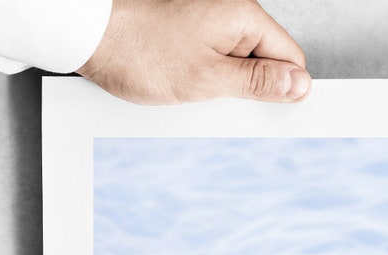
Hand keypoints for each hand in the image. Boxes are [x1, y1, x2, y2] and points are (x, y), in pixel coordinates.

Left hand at [77, 0, 311, 104]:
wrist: (88, 37)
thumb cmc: (139, 51)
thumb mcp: (209, 78)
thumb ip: (259, 82)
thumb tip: (300, 85)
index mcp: (242, 16)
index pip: (290, 56)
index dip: (283, 88)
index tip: (268, 109)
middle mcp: (229, 12)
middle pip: (266, 60)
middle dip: (252, 88)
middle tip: (224, 103)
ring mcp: (209, 22)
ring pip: (239, 63)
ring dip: (226, 86)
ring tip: (197, 93)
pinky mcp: (191, 33)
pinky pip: (216, 61)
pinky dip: (207, 79)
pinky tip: (187, 88)